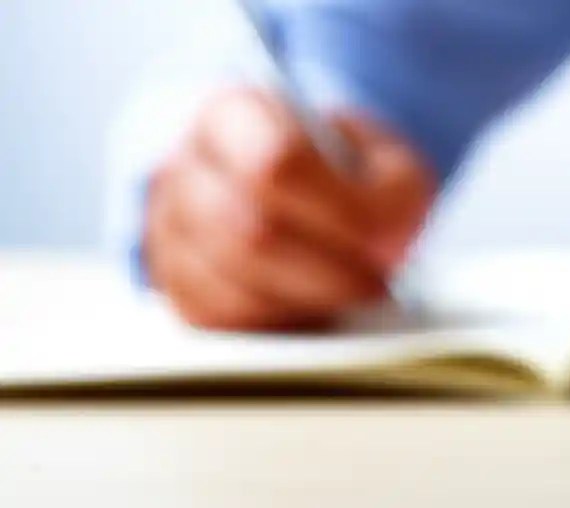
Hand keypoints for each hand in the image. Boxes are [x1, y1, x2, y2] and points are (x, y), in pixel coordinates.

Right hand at [145, 88, 432, 330]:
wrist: (306, 196)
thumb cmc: (348, 177)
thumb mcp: (386, 161)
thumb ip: (391, 193)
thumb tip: (377, 246)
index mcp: (233, 111)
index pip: (276, 161)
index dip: (335, 211)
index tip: (382, 239)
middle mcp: (184, 163)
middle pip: (249, 232)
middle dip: (326, 270)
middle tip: (376, 282)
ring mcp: (167, 225)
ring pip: (231, 283)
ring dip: (306, 298)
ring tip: (350, 292)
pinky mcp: (172, 284)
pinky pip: (220, 318)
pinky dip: (278, 321)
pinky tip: (314, 307)